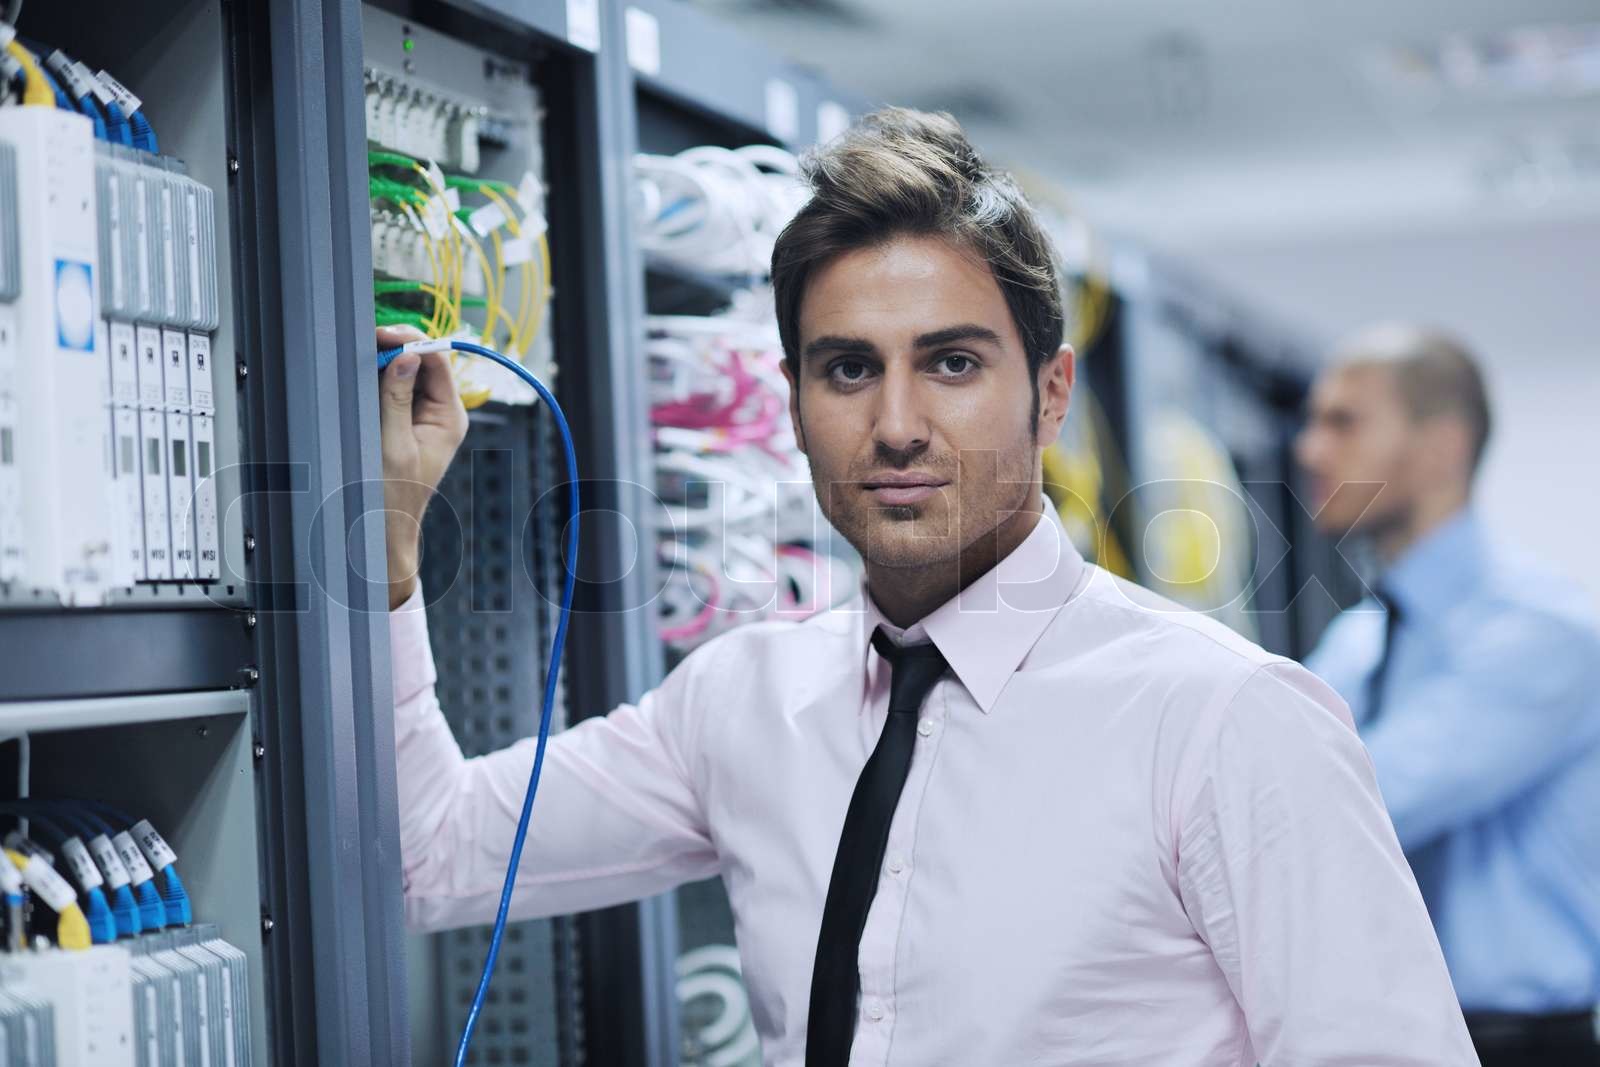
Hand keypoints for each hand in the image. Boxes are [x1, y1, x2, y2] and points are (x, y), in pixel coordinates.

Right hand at [379, 325, 467, 609]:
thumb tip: (405, 358)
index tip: (380, 335)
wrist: (381, 530)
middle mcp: (439, 413)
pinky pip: (390, 391)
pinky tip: (358, 385)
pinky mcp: (401, 422)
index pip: (437, 361)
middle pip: (420, 363)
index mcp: (449, 417)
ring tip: (358, 369)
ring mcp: (421, 417)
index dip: (410, 342)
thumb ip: (395, 398)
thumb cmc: (390, 497)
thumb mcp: (391, 444)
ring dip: (380, 367)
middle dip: (392, 351)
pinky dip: (374, 383)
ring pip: (403, 374)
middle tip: (363, 347)